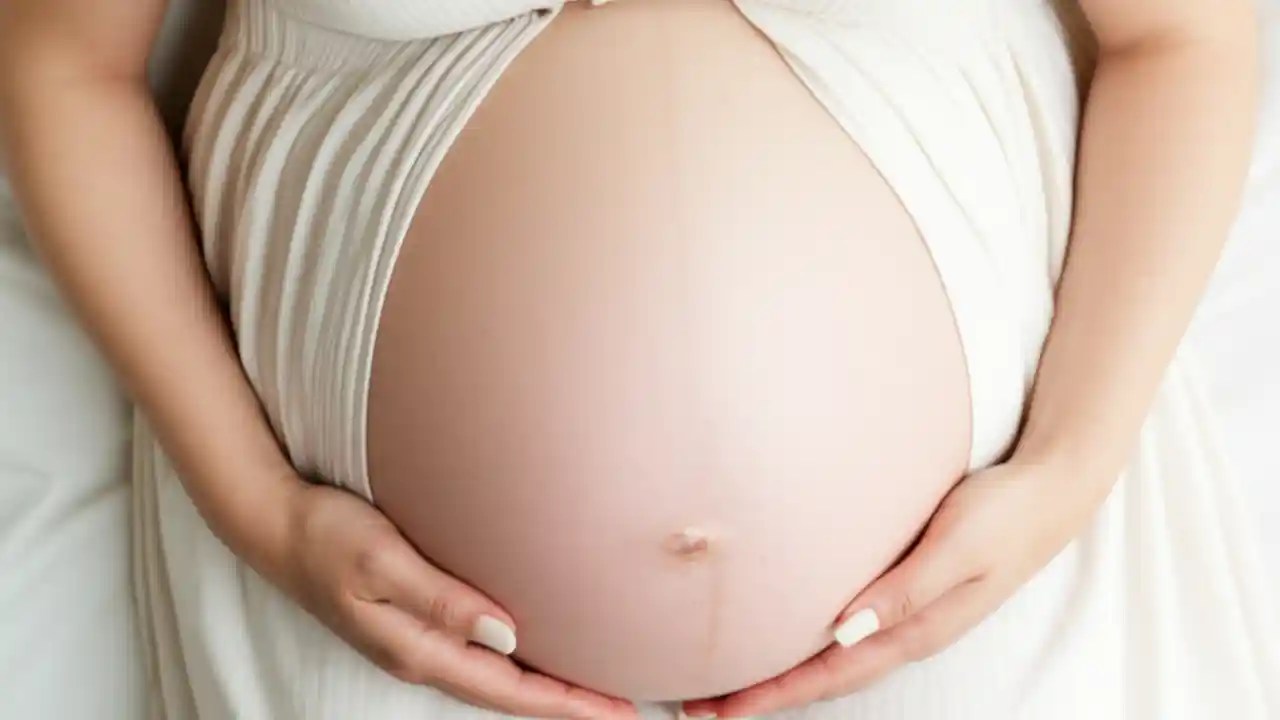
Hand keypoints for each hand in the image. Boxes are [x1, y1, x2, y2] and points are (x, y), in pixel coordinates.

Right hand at [279, 482, 637, 719]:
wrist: (275, 524)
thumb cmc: (326, 536)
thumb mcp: (381, 562)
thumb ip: (442, 600)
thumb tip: (506, 634)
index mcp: (419, 650)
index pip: (509, 689)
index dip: (566, 704)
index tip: (617, 710)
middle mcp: (422, 655)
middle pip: (510, 692)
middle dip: (567, 704)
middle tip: (625, 706)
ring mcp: (417, 641)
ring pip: (496, 676)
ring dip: (545, 686)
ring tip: (592, 687)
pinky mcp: (415, 620)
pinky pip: (478, 653)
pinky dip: (517, 661)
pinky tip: (535, 647)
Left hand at [681, 458, 1115, 718]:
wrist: (1053, 490)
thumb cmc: (1004, 513)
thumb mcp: (957, 547)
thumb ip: (905, 590)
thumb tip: (845, 631)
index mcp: (916, 629)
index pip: (830, 673)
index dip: (774, 694)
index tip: (721, 709)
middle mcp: (907, 631)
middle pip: (824, 677)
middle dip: (764, 695)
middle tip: (701, 706)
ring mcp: (908, 614)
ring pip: (833, 658)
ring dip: (783, 674)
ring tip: (729, 683)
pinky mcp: (907, 591)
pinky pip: (848, 629)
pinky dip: (810, 644)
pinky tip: (788, 635)